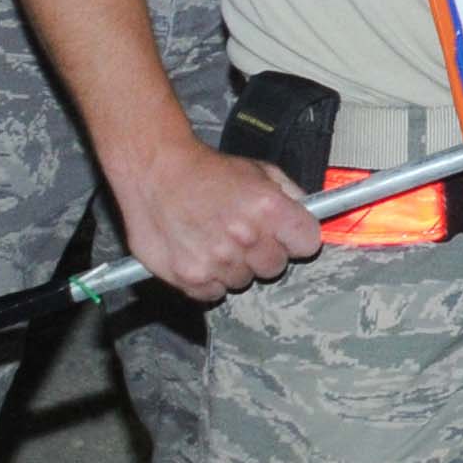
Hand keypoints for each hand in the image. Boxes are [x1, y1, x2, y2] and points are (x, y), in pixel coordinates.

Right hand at [111, 139, 321, 305]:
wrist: (154, 171)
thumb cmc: (205, 170)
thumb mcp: (259, 170)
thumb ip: (290, 193)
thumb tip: (309, 213)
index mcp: (269, 208)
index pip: (308, 243)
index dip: (298, 238)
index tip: (289, 236)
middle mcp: (245, 237)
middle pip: (276, 267)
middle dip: (265, 253)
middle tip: (244, 235)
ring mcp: (217, 260)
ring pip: (244, 281)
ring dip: (234, 266)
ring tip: (215, 239)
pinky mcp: (189, 277)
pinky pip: (213, 293)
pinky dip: (208, 279)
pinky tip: (199, 253)